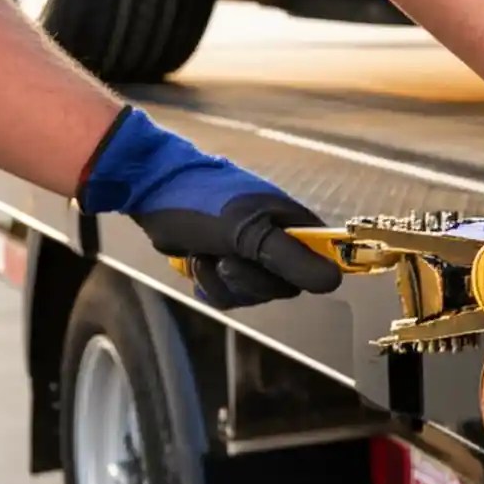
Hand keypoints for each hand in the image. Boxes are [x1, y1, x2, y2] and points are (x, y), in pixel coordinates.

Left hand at [78, 107, 342, 307]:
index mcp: (295, 225)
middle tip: (224, 258)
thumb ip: (291, 258)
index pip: (323, 263)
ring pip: (253, 295)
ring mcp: (252, 255)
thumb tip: (335, 281)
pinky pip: (229, 295)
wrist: (149, 189)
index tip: (273, 268)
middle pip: (283, 288)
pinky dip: (209, 286)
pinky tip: (195, 263)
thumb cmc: (202, 202)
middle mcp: (280, 241)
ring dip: (222, 282)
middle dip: (248, 281)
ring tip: (202, 253)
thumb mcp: (248, 231)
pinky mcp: (226, 266)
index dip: (303, 274)